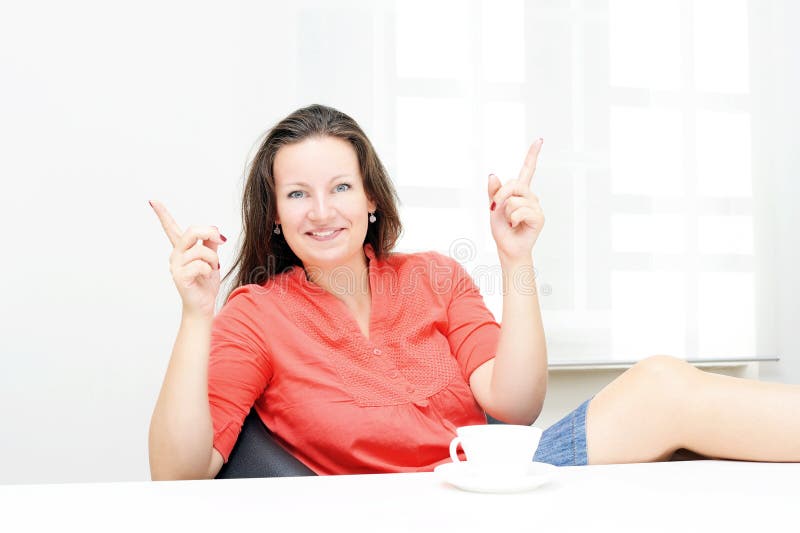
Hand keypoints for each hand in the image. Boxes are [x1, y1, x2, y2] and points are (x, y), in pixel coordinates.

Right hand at [149, 200, 226, 317]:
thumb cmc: (206, 283)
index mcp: (182, 248)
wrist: (203, 305)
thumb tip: (214, 230)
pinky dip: (210, 270)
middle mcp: (176, 254)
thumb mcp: (212, 259)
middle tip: (220, 241)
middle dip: (210, 233)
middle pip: (192, 231)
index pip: (171, 228)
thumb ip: (211, 243)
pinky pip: (201, 265)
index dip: (162, 214)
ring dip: (214, 260)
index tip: (153, 200)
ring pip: (201, 250)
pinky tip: (206, 277)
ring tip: (213, 269)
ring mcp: (176, 265)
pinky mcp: (180, 276)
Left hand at [487, 139, 544, 262]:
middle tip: (496, 208)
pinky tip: (516, 225)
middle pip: (514, 184)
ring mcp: (536, 206)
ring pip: (514, 200)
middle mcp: (530, 196)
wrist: (507, 248)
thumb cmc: (502, 229)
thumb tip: (492, 174)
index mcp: (520, 192)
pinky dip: (513, 219)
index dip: (533, 154)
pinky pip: (520, 211)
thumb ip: (494, 191)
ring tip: (511, 221)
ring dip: (506, 212)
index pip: (528, 170)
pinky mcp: (539, 217)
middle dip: (500, 196)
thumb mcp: (493, 207)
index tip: (539, 140)